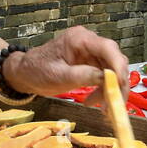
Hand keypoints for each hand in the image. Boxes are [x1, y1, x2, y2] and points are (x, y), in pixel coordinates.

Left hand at [1, 26, 129, 106]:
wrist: (26, 73)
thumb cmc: (37, 71)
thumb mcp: (58, 76)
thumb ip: (82, 75)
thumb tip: (106, 78)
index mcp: (79, 39)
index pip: (107, 48)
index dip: (118, 65)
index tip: (120, 84)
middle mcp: (89, 42)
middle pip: (114, 60)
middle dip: (117, 83)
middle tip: (114, 104)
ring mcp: (91, 53)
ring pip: (113, 71)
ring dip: (111, 90)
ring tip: (103, 108)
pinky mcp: (91, 63)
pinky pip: (105, 77)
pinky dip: (104, 90)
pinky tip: (93, 101)